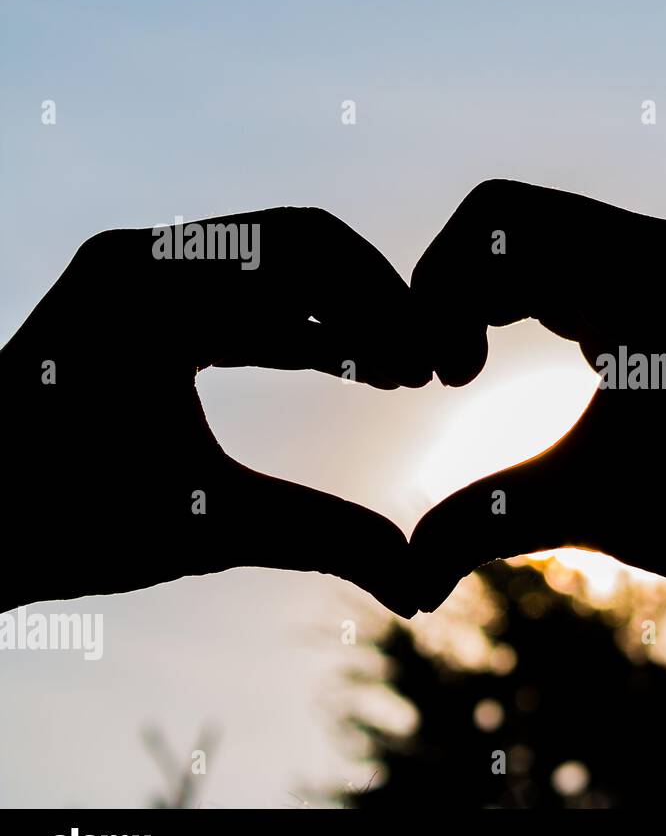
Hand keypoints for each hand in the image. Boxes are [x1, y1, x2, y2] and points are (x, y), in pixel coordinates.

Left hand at [0, 208, 428, 614]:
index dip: (387, 308)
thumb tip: (418, 589)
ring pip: (276, 268)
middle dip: (374, 306)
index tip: (433, 372)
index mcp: (155, 289)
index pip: (309, 253)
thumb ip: (324, 538)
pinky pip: (243, 295)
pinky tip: (355, 368)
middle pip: (300, 246)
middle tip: (426, 369)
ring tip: (400, 376)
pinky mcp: (137, 304)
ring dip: (343, 316)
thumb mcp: (208, 528)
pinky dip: (301, 327)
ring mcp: (136, 277)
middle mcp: (143, 261)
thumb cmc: (62, 525)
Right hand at [410, 180, 665, 607]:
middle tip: (439, 378)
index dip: (433, 289)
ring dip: (486, 296)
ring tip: (467, 378)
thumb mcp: (591, 511)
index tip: (436, 382)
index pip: (496, 216)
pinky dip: (525, 305)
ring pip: (541, 242)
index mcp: (640, 269)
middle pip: (509, 217)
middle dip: (451, 289)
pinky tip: (512, 373)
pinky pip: (575, 269)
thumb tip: (402, 586)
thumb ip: (481, 526)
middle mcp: (658, 249)